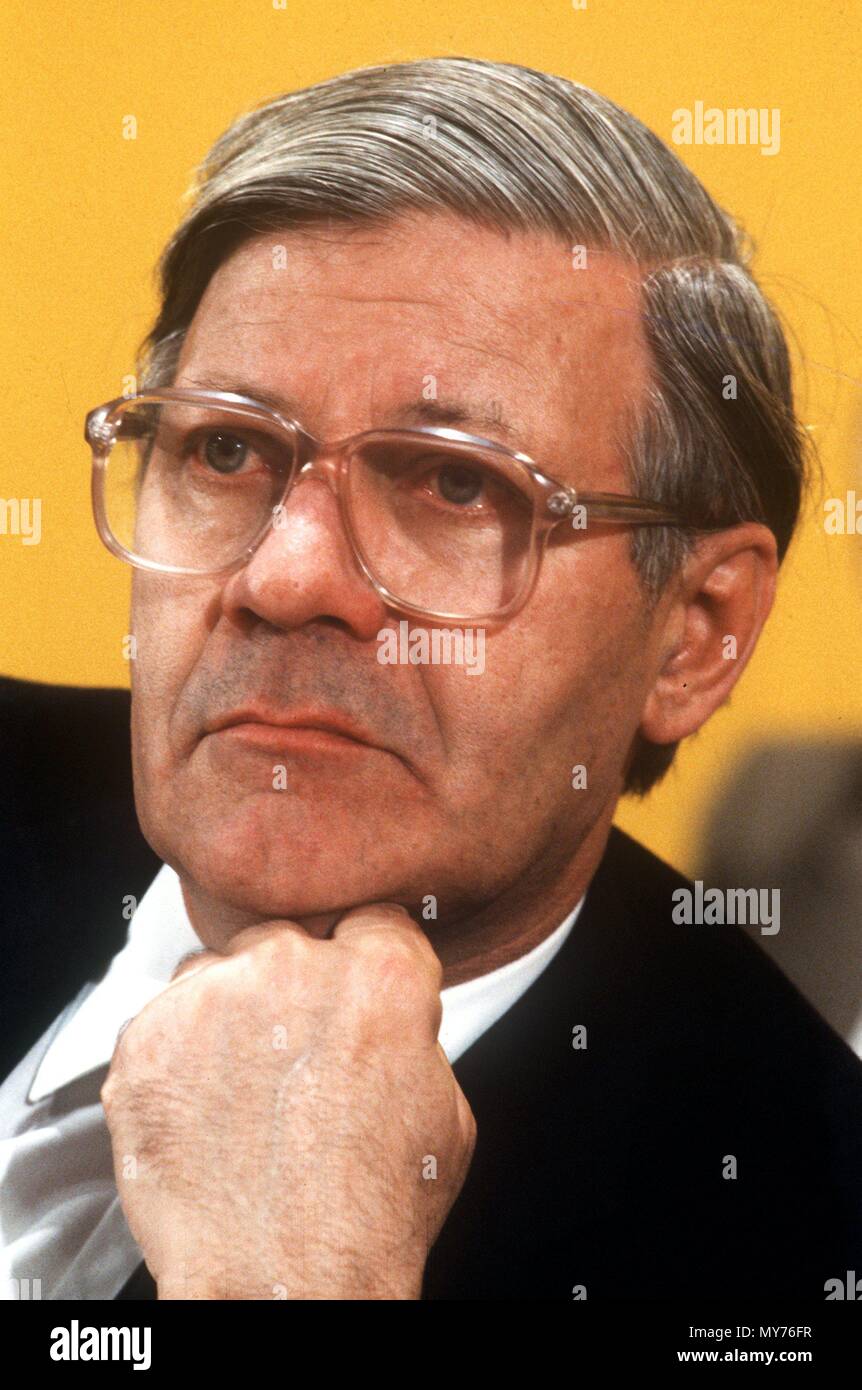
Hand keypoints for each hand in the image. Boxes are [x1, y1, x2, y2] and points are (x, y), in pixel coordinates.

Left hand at [101, 904, 475, 1299]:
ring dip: (230, 1015)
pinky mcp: (148, 1037)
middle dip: (292, 988)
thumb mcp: (444, 1111)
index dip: (363, 960)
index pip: (372, 920)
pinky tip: (204, 1110)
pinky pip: (163, 1018)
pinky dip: (177, 1055)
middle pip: (288, 940)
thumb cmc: (366, 1218)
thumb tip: (390, 1017)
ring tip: (244, 1094)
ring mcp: (213, 998)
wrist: (282, 1288)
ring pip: (219, 973)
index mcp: (381, 977)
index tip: (349, 988)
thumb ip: (411, 1033)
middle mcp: (294, 968)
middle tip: (293, 1060)